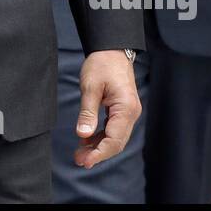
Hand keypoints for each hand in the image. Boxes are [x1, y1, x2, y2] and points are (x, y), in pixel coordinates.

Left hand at [74, 49, 140, 167]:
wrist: (112, 49)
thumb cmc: (102, 64)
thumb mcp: (90, 87)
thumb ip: (87, 112)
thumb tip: (83, 134)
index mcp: (126, 108)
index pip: (114, 139)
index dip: (99, 153)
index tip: (84, 161)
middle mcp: (131, 113)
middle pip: (117, 142)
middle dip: (98, 153)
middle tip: (79, 161)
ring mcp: (128, 112)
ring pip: (115, 138)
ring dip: (98, 147)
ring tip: (80, 154)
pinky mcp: (122, 110)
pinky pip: (113, 129)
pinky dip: (100, 136)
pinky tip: (86, 140)